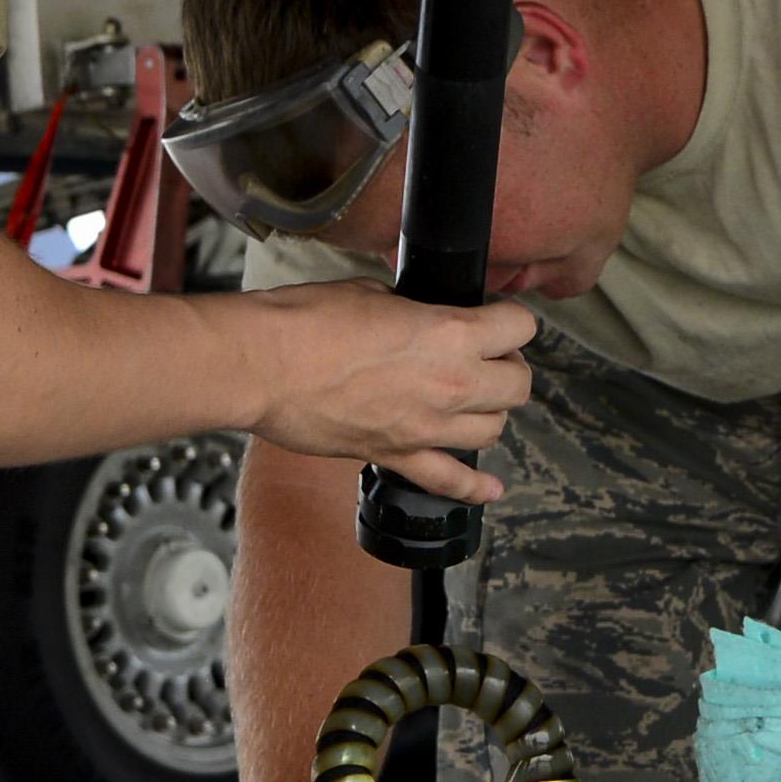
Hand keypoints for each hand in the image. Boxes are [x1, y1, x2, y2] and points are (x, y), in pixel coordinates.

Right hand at [240, 285, 533, 503]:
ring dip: (488, 414)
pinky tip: (490, 488)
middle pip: (517, 386)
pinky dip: (474, 488)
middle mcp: (450, 384)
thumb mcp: (369, 293)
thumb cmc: (304, 321)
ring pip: (493, 430)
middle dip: (508, 368)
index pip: (519, 326)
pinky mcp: (396, 456)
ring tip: (471, 402)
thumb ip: (409, 310)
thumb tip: (415, 316)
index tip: (497, 319)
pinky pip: (450, 482)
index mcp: (450, 333)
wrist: (261, 366)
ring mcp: (426, 427)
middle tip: (487, 360)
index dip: (510, 319)